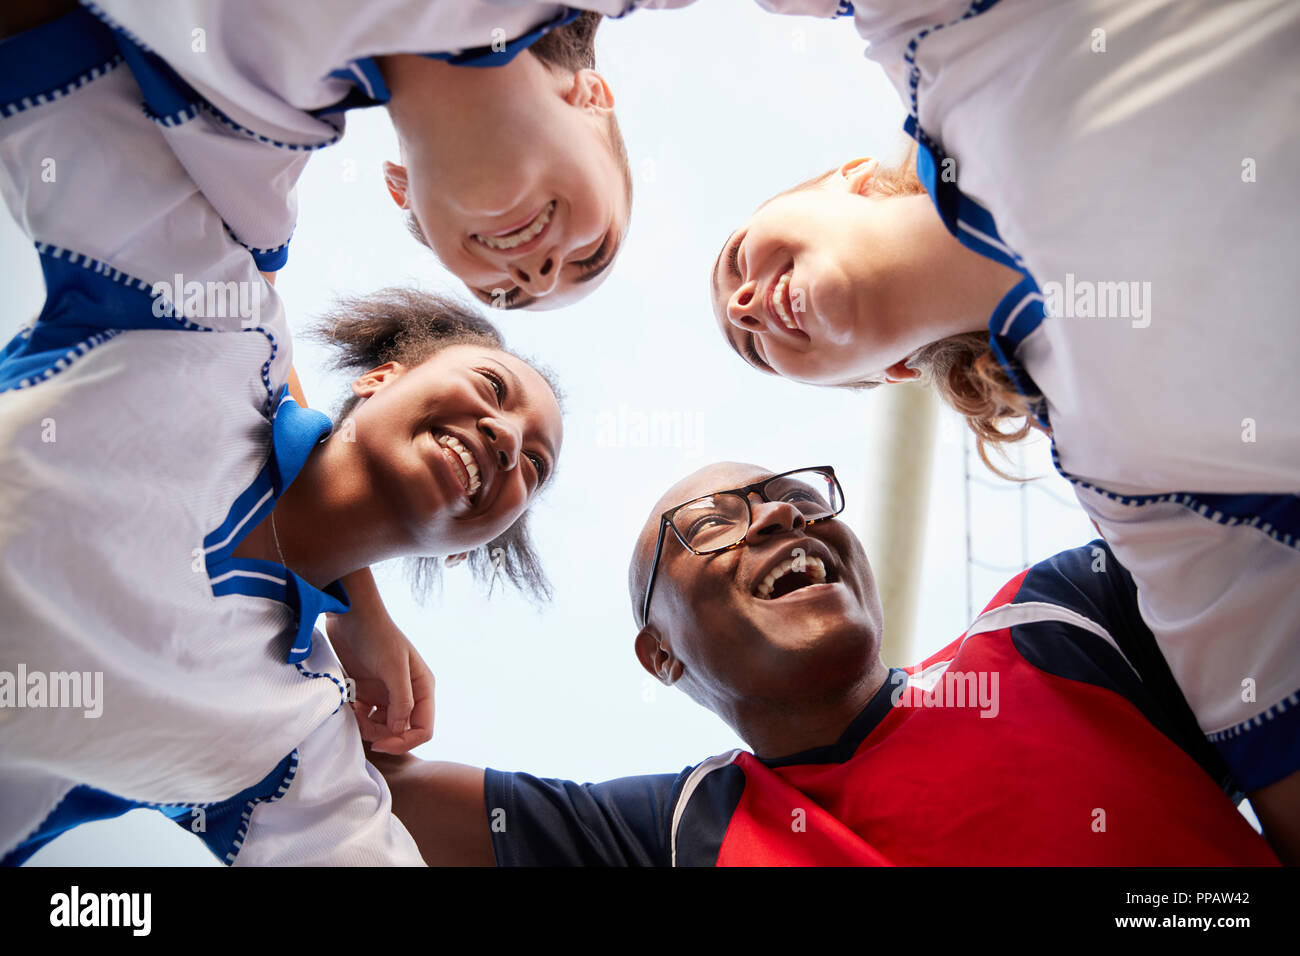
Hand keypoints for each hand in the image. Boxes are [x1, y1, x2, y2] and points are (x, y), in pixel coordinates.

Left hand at [327, 609, 433, 754]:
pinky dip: (356, 717)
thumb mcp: (393, 666)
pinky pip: (365, 716)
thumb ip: (400, 700)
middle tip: (360, 722)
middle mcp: (407, 693)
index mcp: (422, 687)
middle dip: (381, 734)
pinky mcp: (367, 691)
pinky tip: (348, 704)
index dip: (404, 741)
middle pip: (400, 731)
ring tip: (353, 710)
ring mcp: (386, 693)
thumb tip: (399, 730)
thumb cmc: (376, 635)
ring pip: (381, 726)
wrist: (350, 616)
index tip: (381, 744)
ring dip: (366, 726)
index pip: (423, 728)